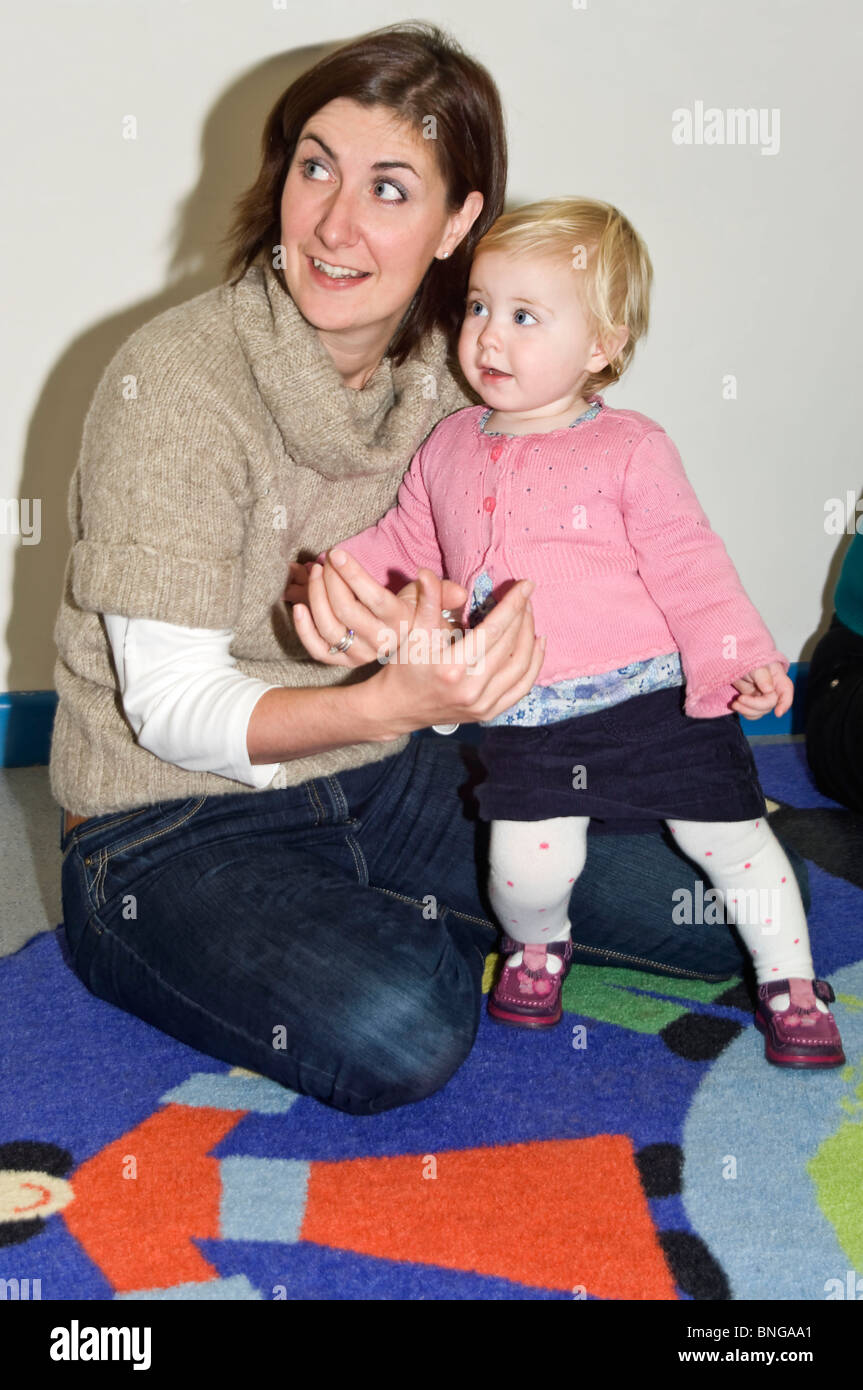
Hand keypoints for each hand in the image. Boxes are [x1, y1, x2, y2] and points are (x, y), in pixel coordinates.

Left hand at [286, 549, 467, 666]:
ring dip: (315, 597)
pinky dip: (303, 629)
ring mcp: (361, 656)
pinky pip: (318, 650)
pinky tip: (298, 606)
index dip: (352, 575)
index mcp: (401, 624)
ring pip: (330, 627)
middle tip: (326, 561)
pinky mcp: (344, 662)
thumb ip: (444, 594)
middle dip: (330, 580)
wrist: (413, 655)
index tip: (337, 553)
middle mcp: (381, 643)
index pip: (373, 599)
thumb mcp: (434, 604)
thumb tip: (459, 592)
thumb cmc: (419, 618)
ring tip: (315, 574)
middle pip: (346, 610)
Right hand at [366, 567, 546, 736]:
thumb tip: (426, 573)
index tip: (527, 585)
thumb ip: (426, 602)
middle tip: (526, 597)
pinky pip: (521, 688)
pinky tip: (538, 644)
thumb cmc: (404, 666)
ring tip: (529, 615)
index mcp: (453, 667)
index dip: (513, 605)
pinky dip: (534, 665)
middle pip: (511, 646)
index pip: (494, 630)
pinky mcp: (488, 713)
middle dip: (523, 617)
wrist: (398, 708)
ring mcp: (482, 705)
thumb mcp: (413, 632)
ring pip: (521, 667)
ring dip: (530, 637)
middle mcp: (472, 689)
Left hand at [730, 662, 793, 718]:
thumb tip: (769, 690)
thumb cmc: (749, 660)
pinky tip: (736, 705)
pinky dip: (743, 711)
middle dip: (754, 704)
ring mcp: (763, 698)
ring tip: (735, 703)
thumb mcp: (756, 665)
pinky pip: (752, 714)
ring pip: (760, 712)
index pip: (786, 691)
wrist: (735, 663)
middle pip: (769, 704)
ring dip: (747, 710)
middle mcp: (773, 690)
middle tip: (740, 698)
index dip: (785, 703)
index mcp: (778, 678)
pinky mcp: (753, 703)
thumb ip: (763, 676)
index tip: (778, 713)